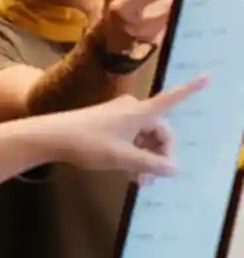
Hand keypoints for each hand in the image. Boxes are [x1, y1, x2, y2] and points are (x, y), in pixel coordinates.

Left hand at [43, 75, 207, 179]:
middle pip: (158, 130)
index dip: (190, 89)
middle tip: (151, 179)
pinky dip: (132, 153)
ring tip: (139, 181)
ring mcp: (117, 115)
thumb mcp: (122, 158)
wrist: (50, 136)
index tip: (207, 75)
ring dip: (145, 158)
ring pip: (142, 137)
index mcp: (139, 112)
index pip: (170, 99)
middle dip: (159, 154)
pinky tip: (128, 172)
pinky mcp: (105, 123)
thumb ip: (150, 164)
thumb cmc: (87, 144)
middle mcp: (131, 109)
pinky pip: (129, 137)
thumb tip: (175, 168)